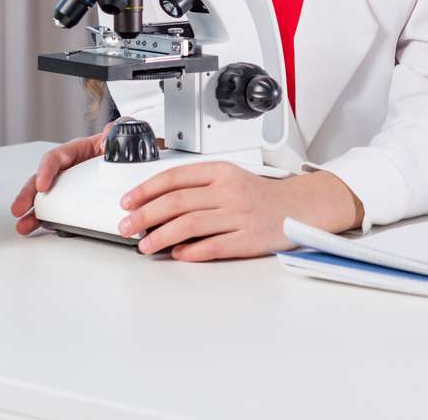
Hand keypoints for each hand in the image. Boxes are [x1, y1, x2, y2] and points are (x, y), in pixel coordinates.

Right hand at [9, 125, 112, 235]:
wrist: (134, 159)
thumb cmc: (121, 146)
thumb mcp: (120, 133)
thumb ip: (115, 130)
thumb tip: (108, 137)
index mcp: (76, 151)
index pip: (55, 157)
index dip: (46, 170)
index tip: (41, 185)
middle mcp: (68, 169)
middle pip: (41, 180)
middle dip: (27, 195)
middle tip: (19, 208)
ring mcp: (69, 185)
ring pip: (45, 198)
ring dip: (33, 213)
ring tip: (24, 226)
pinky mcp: (75, 199)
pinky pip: (59, 210)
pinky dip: (49, 220)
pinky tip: (43, 229)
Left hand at [117, 163, 363, 261]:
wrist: (301, 208)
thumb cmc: (261, 196)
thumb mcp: (230, 178)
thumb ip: (198, 188)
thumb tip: (157, 205)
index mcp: (223, 172)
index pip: (175, 177)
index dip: (146, 189)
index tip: (127, 201)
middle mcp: (230, 191)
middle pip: (176, 202)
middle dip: (143, 216)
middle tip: (125, 227)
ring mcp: (239, 216)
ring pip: (188, 225)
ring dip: (159, 236)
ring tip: (144, 245)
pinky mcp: (248, 240)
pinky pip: (211, 247)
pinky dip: (189, 252)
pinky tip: (176, 254)